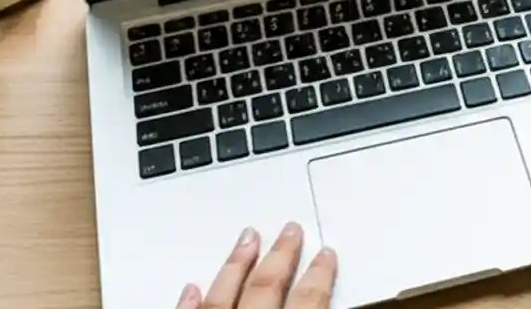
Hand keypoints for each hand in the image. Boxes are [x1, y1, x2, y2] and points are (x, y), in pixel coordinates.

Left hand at [176, 223, 336, 308]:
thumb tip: (341, 305)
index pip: (308, 302)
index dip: (320, 277)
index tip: (326, 255)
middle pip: (265, 287)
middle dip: (280, 256)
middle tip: (290, 230)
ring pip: (223, 295)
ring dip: (236, 265)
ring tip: (246, 238)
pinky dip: (189, 302)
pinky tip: (191, 287)